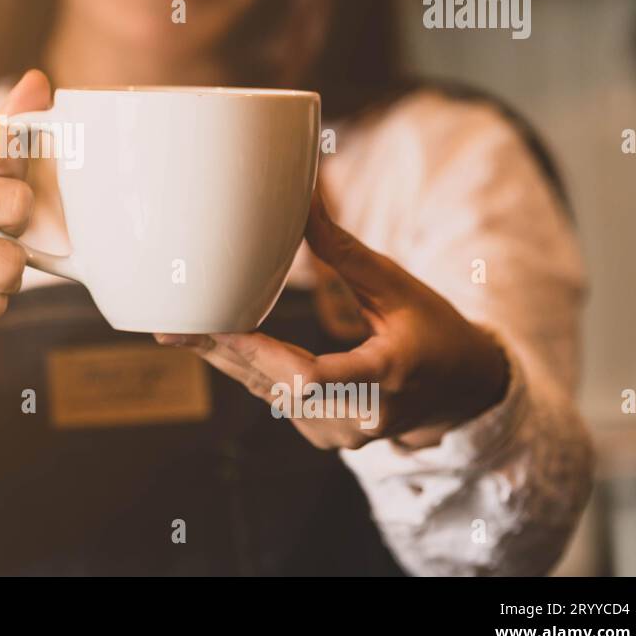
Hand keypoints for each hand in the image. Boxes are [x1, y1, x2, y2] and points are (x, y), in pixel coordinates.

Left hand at [155, 191, 510, 449]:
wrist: (463, 390)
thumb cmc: (434, 330)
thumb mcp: (399, 287)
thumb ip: (345, 253)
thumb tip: (302, 202)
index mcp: (385, 377)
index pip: (315, 376)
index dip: (262, 355)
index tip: (224, 332)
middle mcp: (359, 415)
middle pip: (275, 384)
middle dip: (222, 350)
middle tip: (172, 325)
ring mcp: (340, 432)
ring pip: (268, 393)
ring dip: (224, 360)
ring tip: (175, 330)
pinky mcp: (324, 432)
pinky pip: (274, 398)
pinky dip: (244, 368)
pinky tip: (209, 344)